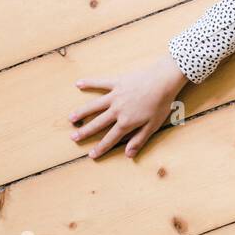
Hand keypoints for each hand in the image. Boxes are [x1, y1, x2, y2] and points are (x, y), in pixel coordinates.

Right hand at [67, 53, 188, 158]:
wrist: (164, 79)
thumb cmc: (162, 103)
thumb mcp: (153, 126)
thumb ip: (139, 140)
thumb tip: (128, 155)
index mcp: (126, 122)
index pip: (110, 138)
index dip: (100, 148)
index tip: (90, 155)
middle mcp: (117, 110)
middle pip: (97, 123)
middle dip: (85, 132)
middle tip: (73, 138)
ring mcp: (115, 95)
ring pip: (94, 106)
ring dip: (82, 112)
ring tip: (70, 118)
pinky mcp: (117, 82)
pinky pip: (100, 83)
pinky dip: (89, 83)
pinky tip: (78, 84)